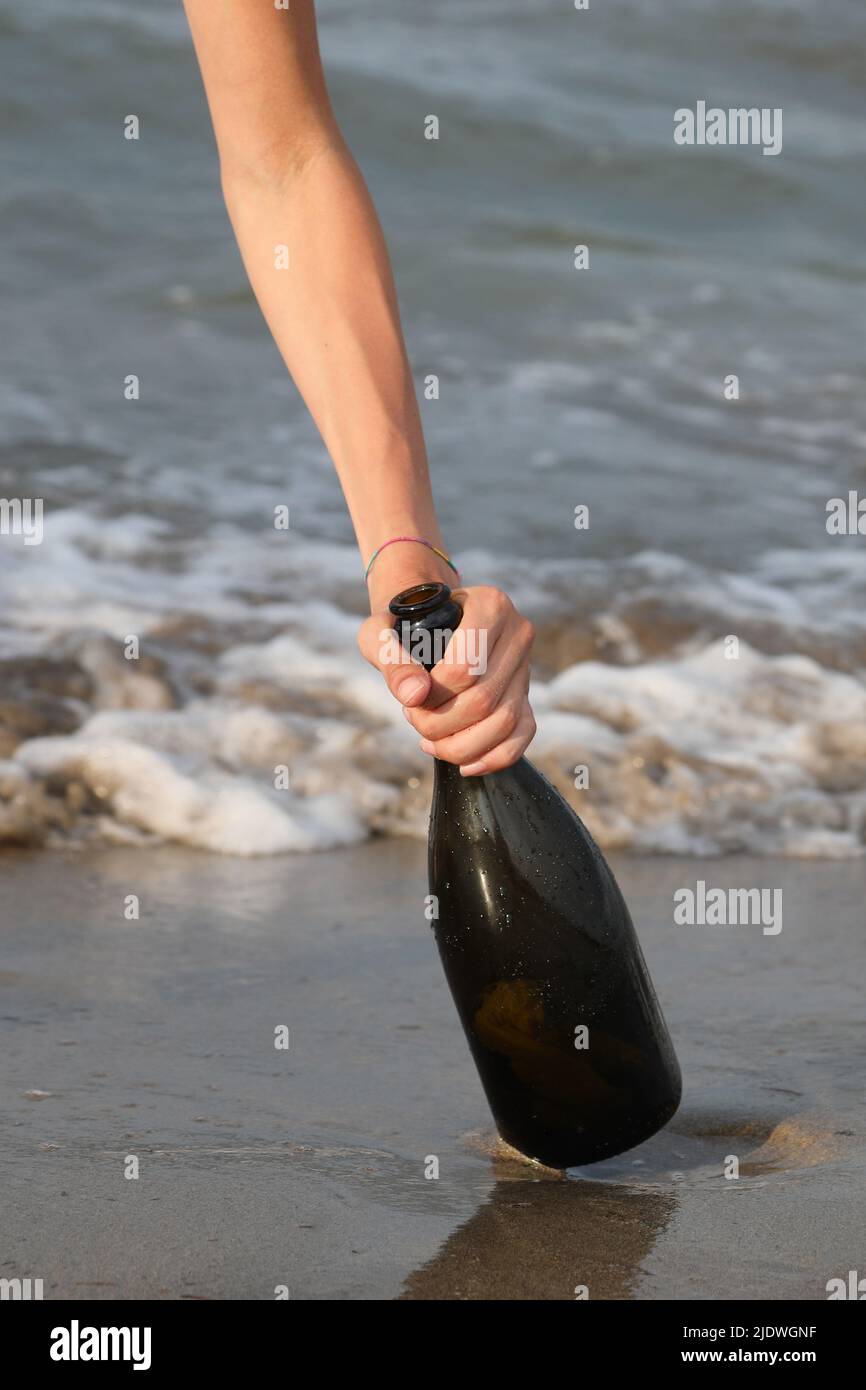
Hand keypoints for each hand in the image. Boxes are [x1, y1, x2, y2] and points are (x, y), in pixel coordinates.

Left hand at [358, 584, 535, 774]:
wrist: (423, 622)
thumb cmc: (400, 626)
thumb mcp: (380, 634)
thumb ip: (391, 660)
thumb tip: (413, 696)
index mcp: (490, 605)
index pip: (466, 668)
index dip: (434, 697)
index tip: (410, 701)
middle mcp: (517, 633)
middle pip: (484, 700)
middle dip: (442, 724)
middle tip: (415, 719)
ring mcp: (525, 666)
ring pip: (505, 722)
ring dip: (462, 745)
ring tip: (431, 740)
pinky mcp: (526, 694)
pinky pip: (522, 734)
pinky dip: (494, 757)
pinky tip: (465, 763)